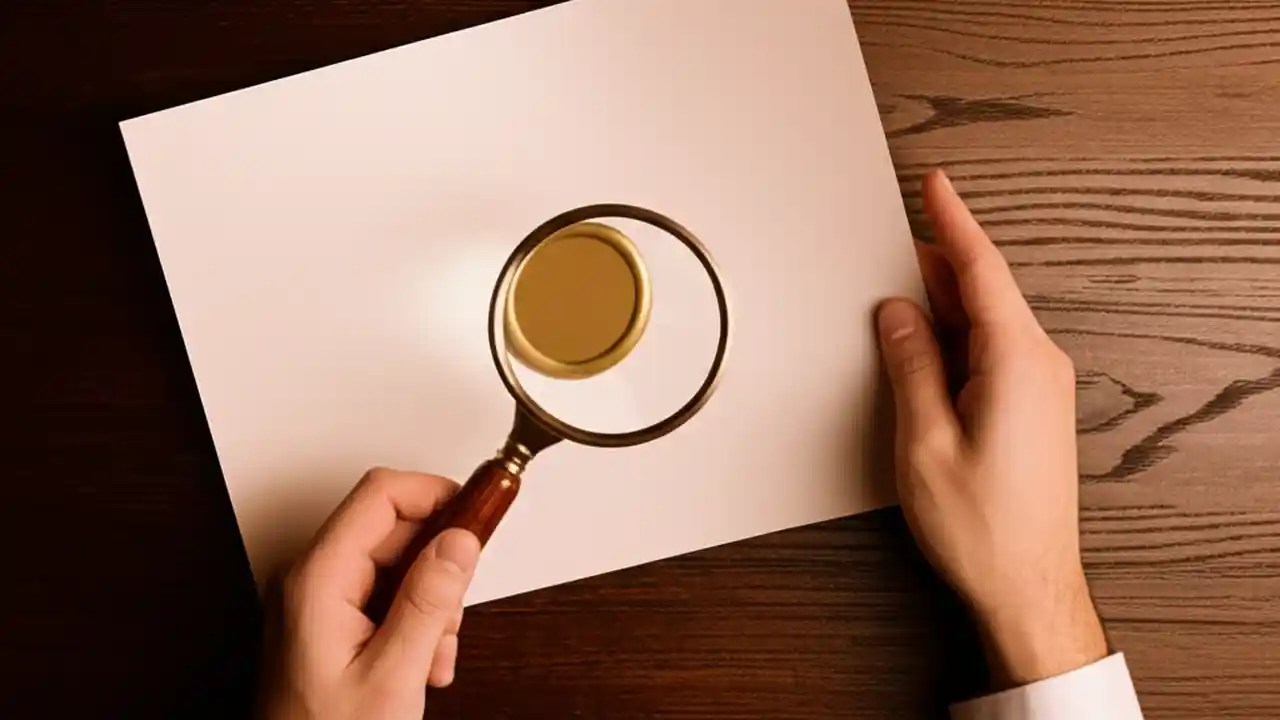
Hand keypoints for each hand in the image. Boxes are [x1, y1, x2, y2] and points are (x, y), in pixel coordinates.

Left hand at [258, 468, 480, 719]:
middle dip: (438, 565)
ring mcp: (317, 600)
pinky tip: (419, 664)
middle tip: (455, 610)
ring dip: (430, 602)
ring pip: (395, 564)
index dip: (436, 494)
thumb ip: (429, 602)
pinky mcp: (327, 622)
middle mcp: (311, 579)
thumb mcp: (393, 676)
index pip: (381, 495)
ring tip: (433, 654)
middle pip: (393, 528)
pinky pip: (383, 596)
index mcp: (317, 579)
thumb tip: (460, 540)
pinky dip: (413, 621)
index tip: (479, 512)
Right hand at [876, 171, 1106, 687]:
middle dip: (936, 263)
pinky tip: (922, 349)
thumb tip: (896, 312)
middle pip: (982, 291)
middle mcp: (1038, 365)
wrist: (1029, 587)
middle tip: (888, 247)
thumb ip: (910, 365)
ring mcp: (1040, 387)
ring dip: (941, 306)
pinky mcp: (1032, 408)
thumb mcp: (926, 441)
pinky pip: (990, 351)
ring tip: (895, 303)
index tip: (935, 184)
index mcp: (1016, 362)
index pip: (981, 270)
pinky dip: (954, 338)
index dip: (953, 222)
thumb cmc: (982, 527)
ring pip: (984, 322)